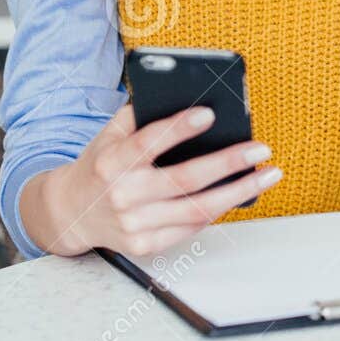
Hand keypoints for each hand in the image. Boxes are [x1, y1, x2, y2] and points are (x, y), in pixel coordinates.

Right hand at [20, 101, 282, 259]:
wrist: (72, 213)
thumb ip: (140, 115)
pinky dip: (219, 209)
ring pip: (198, 209)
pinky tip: (240, 193)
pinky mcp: (147, 245)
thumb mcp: (109, 134)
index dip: (180, 128)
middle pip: (185, 180)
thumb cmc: (100, 165)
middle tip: (260, 149)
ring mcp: (136, 225)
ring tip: (267, 174)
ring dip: (239, 191)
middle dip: (229, 163)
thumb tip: (185, 95)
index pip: (149, 142)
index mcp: (112, 162)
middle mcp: (123, 196)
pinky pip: (192, 227)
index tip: (210, 114)